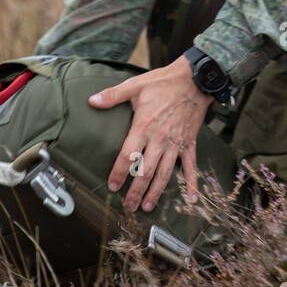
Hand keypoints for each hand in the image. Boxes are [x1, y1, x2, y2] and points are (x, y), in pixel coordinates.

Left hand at [90, 55, 211, 212]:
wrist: (194, 80)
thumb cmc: (163, 82)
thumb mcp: (135, 85)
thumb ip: (113, 95)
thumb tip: (92, 101)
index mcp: (144, 126)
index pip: (128, 156)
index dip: (118, 173)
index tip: (113, 186)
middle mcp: (160, 139)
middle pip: (146, 171)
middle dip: (136, 191)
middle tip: (129, 206)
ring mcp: (176, 143)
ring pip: (165, 173)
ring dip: (156, 192)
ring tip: (147, 207)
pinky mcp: (189, 143)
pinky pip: (191, 166)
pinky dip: (192, 183)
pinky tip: (191, 199)